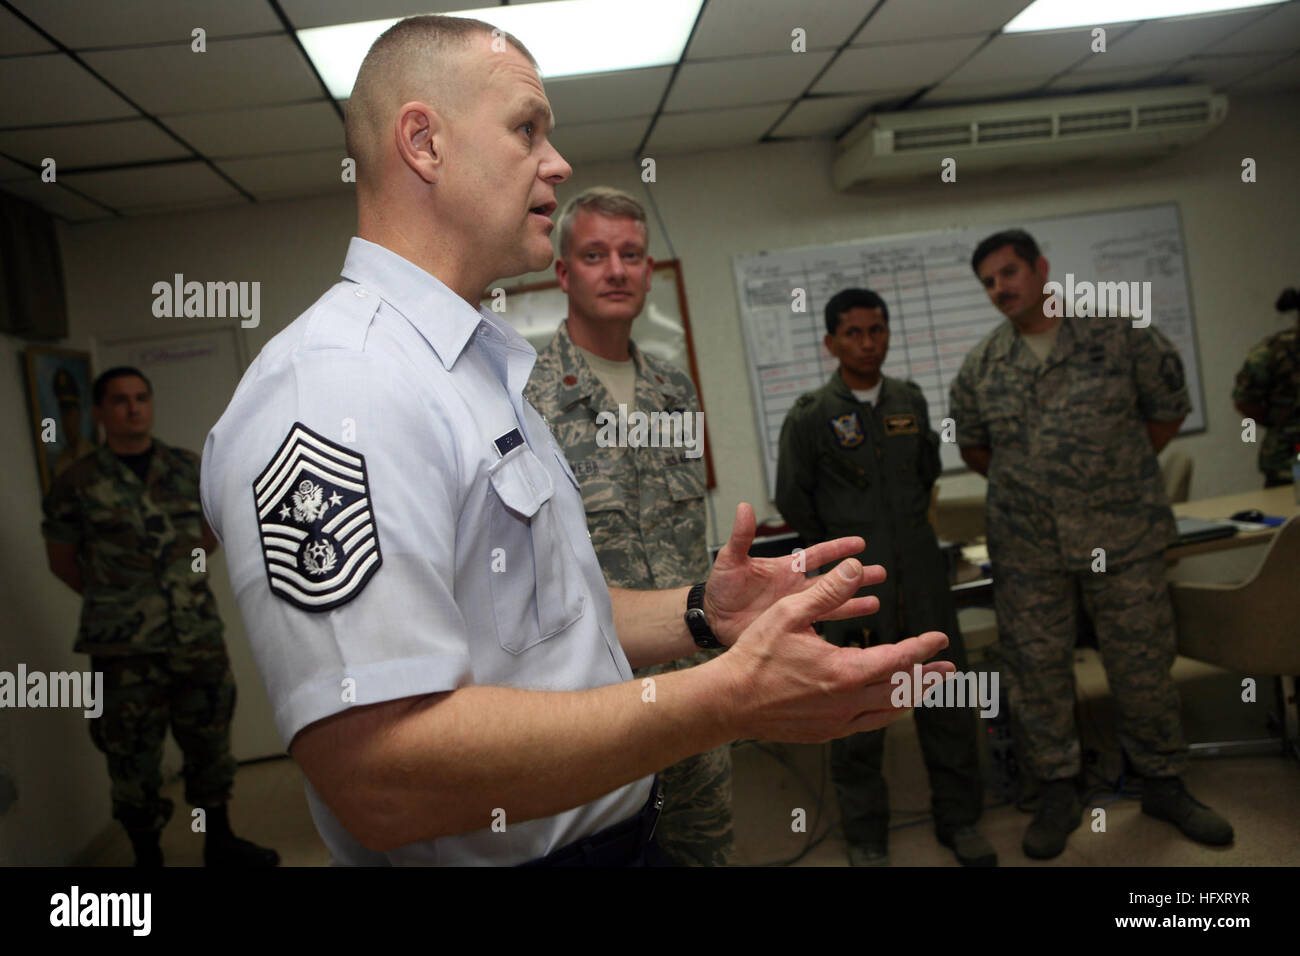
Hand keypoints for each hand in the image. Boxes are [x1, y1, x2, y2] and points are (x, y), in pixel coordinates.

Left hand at [703, 503, 883, 644]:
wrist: (714, 618)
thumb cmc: (720, 587)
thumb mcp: (730, 560)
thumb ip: (741, 537)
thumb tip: (744, 506)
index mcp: (786, 568)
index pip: (817, 554)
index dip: (838, 549)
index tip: (860, 543)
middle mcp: (797, 587)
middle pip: (834, 579)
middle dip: (857, 576)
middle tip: (881, 573)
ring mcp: (798, 608)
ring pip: (833, 603)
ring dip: (854, 601)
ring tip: (876, 601)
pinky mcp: (794, 627)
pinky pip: (822, 625)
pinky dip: (838, 625)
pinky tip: (853, 626)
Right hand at [712, 556, 953, 742]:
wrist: (729, 701)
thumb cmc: (755, 656)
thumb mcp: (790, 613)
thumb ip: (827, 591)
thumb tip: (856, 568)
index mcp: (844, 671)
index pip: (898, 660)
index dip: (923, 648)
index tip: (939, 638)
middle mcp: (847, 702)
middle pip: (902, 690)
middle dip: (927, 677)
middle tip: (947, 668)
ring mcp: (837, 722)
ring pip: (887, 712)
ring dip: (910, 697)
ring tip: (925, 688)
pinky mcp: (824, 733)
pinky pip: (866, 725)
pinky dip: (884, 712)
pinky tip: (885, 705)